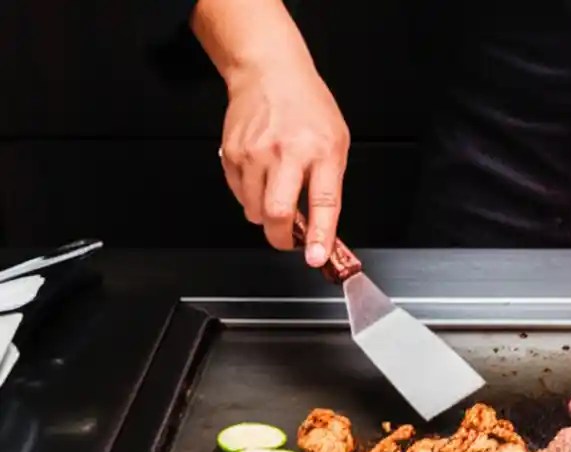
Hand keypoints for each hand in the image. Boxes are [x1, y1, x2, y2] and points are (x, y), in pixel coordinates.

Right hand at [219, 65, 349, 266]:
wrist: (269, 72)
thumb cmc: (308, 106)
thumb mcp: (336, 141)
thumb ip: (329, 183)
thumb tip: (320, 226)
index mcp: (321, 150)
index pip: (322, 202)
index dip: (318, 236)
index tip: (315, 257)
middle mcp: (286, 152)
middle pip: (276, 213)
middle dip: (282, 238)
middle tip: (289, 240)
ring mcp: (254, 153)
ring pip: (255, 210)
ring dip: (267, 217)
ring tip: (278, 196)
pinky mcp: (231, 153)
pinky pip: (239, 194)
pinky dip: (251, 198)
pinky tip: (262, 178)